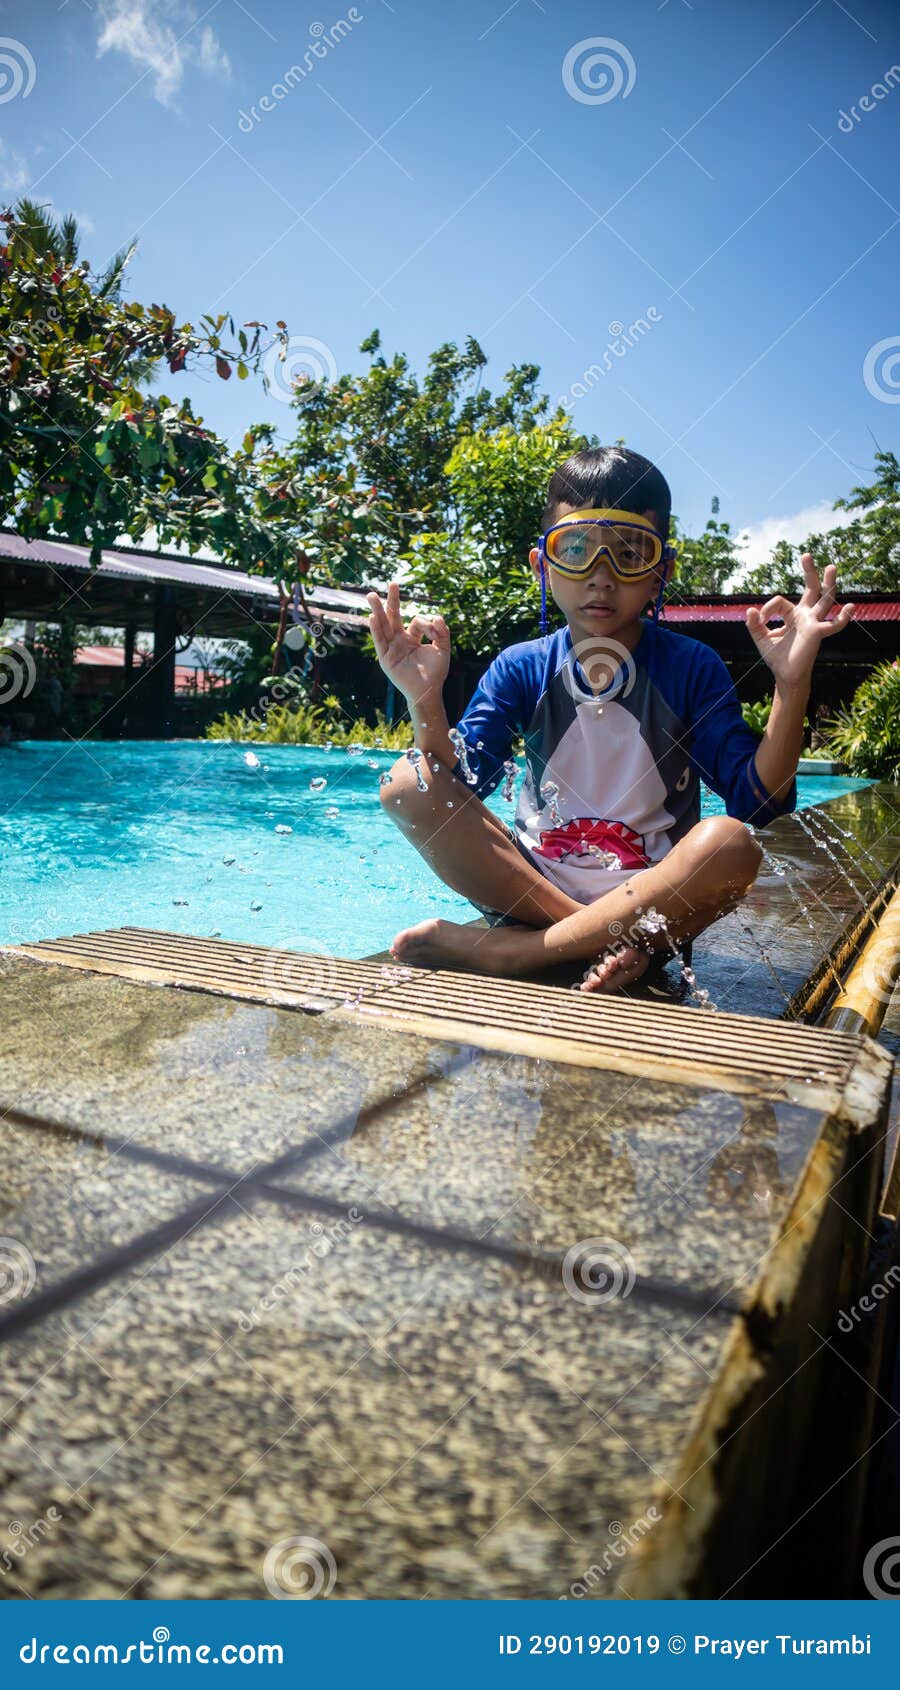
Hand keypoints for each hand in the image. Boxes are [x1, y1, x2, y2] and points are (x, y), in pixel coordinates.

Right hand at [366, 580, 450, 702]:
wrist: (428, 691)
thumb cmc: (436, 672)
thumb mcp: (443, 649)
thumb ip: (442, 633)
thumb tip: (438, 616)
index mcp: (412, 638)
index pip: (416, 621)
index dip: (427, 625)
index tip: (435, 635)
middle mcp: (399, 640)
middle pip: (394, 617)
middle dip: (392, 601)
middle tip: (393, 583)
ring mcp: (391, 648)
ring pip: (384, 626)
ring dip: (378, 610)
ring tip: (371, 595)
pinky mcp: (385, 658)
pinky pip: (380, 642)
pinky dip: (376, 630)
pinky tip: (373, 617)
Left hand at [745, 554, 853, 687]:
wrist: (785, 675)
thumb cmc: (775, 657)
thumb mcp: (760, 639)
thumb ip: (753, 625)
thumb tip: (750, 610)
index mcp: (792, 615)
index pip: (780, 601)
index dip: (766, 609)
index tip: (758, 620)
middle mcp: (805, 615)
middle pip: (811, 589)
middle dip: (809, 572)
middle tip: (805, 555)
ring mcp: (813, 623)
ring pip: (825, 599)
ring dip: (829, 584)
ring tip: (832, 567)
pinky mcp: (817, 633)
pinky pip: (834, 625)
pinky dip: (843, 618)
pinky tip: (851, 607)